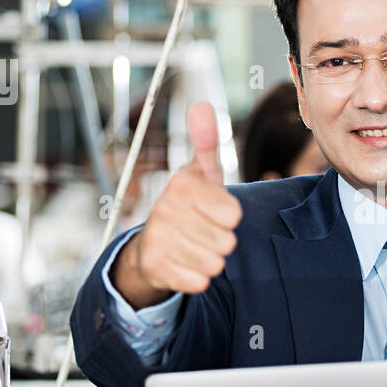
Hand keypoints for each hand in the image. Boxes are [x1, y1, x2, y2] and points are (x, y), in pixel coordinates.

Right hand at [111, 102, 241, 307]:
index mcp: (182, 185)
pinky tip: (184, 264)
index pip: (234, 215)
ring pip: (215, 263)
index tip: (213, 211)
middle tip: (202, 232)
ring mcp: (158, 239)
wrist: (152, 244)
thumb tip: (201, 105)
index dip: (229, 217)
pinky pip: (200, 282)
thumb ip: (207, 142)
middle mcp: (165, 209)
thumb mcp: (201, 174)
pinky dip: (198, 278)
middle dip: (221, 241)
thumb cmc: (188, 206)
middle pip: (227, 242)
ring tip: (193, 247)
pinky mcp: (155, 268)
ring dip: (210, 259)